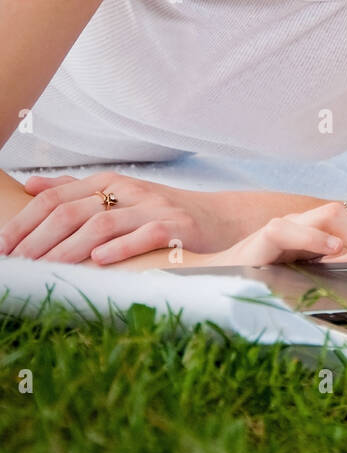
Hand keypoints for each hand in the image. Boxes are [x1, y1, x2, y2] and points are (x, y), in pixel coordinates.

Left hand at [0, 172, 218, 264]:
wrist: (219, 220)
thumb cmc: (160, 212)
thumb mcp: (118, 195)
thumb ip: (74, 189)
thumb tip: (29, 184)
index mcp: (109, 182)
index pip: (56, 198)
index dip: (25, 222)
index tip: (2, 247)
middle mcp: (128, 190)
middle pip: (72, 212)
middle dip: (38, 240)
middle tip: (17, 266)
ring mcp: (153, 208)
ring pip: (102, 224)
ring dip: (68, 250)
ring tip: (46, 270)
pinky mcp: (177, 227)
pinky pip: (145, 235)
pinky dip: (121, 248)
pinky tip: (99, 261)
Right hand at [222, 200, 346, 291]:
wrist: (221, 284)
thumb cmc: (273, 283)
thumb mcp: (322, 279)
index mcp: (333, 232)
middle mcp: (316, 223)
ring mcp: (291, 226)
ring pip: (336, 213)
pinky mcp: (264, 238)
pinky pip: (288, 228)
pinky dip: (314, 237)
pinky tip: (333, 251)